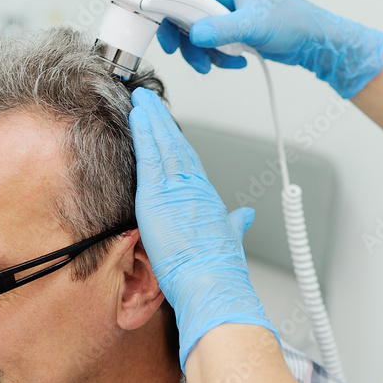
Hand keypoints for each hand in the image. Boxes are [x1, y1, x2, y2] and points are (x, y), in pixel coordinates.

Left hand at [129, 87, 277, 367]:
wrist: (213, 281)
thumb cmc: (220, 269)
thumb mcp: (231, 239)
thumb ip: (237, 223)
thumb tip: (246, 215)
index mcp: (206, 197)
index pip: (189, 162)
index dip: (176, 141)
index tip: (166, 126)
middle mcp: (194, 187)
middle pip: (176, 145)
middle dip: (162, 121)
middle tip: (149, 100)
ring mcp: (177, 188)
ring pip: (163, 144)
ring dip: (151, 120)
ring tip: (140, 101)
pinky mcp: (159, 195)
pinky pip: (150, 156)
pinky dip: (144, 134)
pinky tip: (137, 118)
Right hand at [157, 0, 382, 98]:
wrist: (314, 42)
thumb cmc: (294, 22)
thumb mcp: (257, 25)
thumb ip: (223, 29)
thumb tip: (197, 36)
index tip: (145, 13)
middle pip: (180, 8)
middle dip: (181, 34)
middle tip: (181, 51)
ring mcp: (223, 9)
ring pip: (191, 30)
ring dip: (198, 51)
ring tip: (215, 65)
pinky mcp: (227, 27)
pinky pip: (206, 42)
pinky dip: (213, 56)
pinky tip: (234, 61)